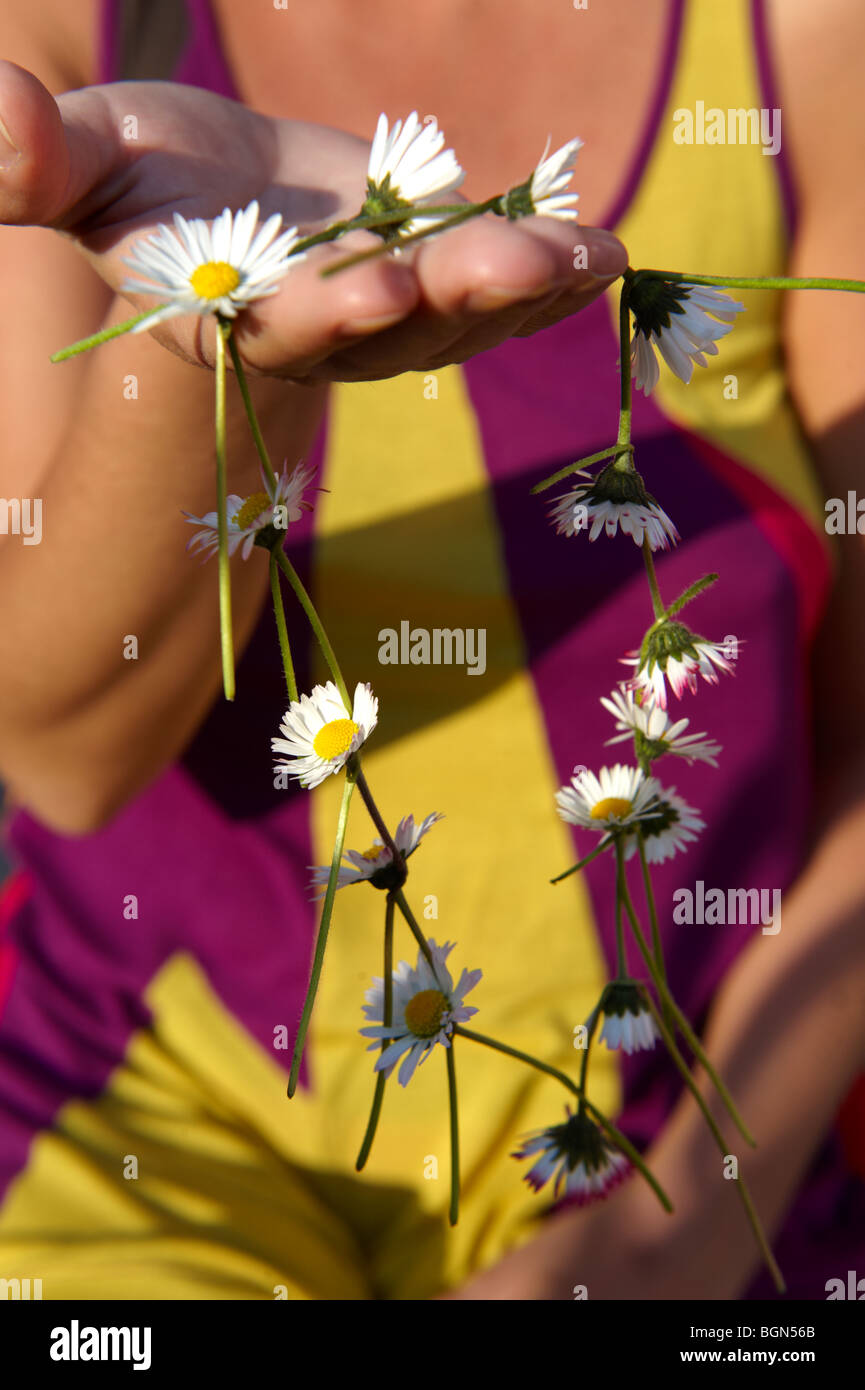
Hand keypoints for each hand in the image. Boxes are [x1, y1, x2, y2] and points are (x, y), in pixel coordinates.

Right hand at [0, 60, 626, 380]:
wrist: (227, 191)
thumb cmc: (147, 180)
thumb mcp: (87, 161)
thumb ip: (38, 162)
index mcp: (230, 316)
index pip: (277, 327)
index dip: (324, 314)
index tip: (371, 282)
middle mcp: (321, 332)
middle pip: (389, 328)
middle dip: (448, 297)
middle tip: (511, 263)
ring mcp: (389, 313)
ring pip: (458, 315)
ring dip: (522, 290)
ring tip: (585, 256)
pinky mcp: (438, 278)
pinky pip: (501, 291)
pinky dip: (553, 274)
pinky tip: (606, 254)